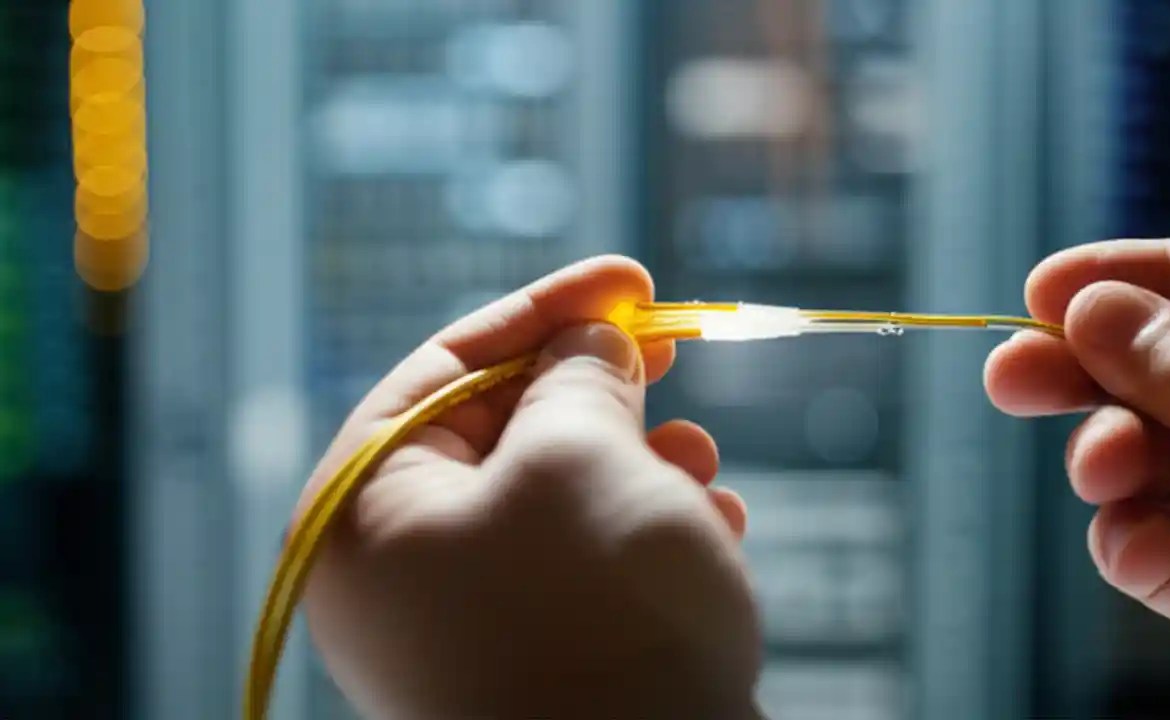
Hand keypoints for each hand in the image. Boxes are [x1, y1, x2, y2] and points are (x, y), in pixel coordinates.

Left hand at [300, 257, 761, 719]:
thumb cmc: (594, 619)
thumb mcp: (579, 459)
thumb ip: (577, 377)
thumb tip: (590, 345)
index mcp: (361, 513)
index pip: (444, 370)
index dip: (544, 307)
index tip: (631, 278)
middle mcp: (396, 572)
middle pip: (502, 434)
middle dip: (598, 391)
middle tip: (668, 351)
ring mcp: (464, 628)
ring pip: (558, 501)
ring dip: (638, 464)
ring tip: (701, 461)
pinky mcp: (536, 667)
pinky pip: (587, 568)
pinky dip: (648, 532)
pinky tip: (712, 527)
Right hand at [985, 233, 1169, 717]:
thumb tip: (1097, 314)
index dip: (1144, 275)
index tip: (1048, 287)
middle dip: (1091, 372)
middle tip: (1011, 375)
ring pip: (1158, 464)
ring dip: (1109, 461)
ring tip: (1102, 473)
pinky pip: (1167, 558)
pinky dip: (1133, 548)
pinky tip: (1138, 548)